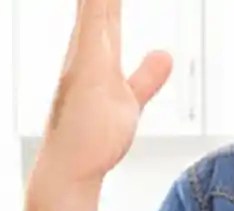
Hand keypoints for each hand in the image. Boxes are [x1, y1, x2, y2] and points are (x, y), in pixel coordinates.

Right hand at [35, 0, 172, 186]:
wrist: (69, 170)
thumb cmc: (91, 139)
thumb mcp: (130, 99)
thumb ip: (145, 76)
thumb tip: (163, 56)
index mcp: (95, 44)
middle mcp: (86, 39)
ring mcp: (85, 45)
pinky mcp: (90, 55)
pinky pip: (99, 6)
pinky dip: (102, 0)